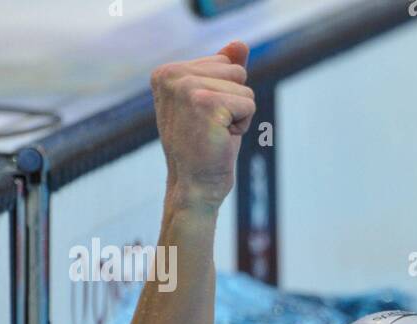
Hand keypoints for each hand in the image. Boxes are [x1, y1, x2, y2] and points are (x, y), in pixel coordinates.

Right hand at [150, 40, 254, 211]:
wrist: (194, 186)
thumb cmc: (205, 147)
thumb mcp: (215, 102)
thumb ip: (225, 70)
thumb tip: (240, 43)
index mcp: (167, 72)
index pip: (224, 63)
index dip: (225, 94)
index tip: (204, 118)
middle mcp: (171, 75)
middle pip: (236, 72)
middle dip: (235, 102)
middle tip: (212, 128)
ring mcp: (186, 88)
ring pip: (244, 88)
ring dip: (239, 115)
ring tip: (215, 134)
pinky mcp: (206, 104)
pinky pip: (249, 104)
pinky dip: (243, 126)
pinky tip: (221, 139)